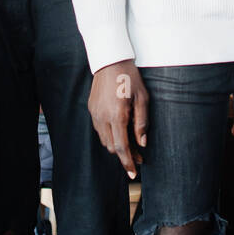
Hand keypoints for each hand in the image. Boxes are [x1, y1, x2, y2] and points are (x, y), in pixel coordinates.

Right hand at [88, 59, 147, 178]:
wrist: (109, 61)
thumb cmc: (129, 78)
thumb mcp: (142, 98)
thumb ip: (142, 122)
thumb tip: (142, 143)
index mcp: (117, 116)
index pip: (121, 147)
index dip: (127, 162)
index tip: (133, 173)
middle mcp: (103, 117)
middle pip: (112, 147)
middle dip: (125, 155)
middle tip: (139, 155)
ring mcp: (95, 114)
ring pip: (104, 140)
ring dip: (116, 145)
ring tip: (131, 144)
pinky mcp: (91, 109)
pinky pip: (99, 129)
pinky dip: (109, 135)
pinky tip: (120, 130)